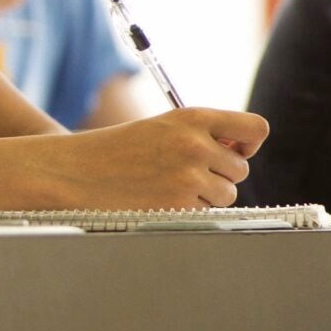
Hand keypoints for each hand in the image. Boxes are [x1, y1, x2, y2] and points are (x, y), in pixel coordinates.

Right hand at [43, 108, 270, 208]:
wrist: (73, 172)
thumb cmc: (119, 150)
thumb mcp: (163, 128)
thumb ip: (204, 135)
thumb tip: (244, 152)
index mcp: (194, 117)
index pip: (257, 128)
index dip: (249, 143)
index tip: (233, 150)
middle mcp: (196, 144)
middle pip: (241, 169)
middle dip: (219, 175)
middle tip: (184, 173)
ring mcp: (188, 176)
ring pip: (227, 194)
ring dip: (205, 196)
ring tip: (168, 186)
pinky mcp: (178, 205)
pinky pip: (206, 213)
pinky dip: (189, 211)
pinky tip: (160, 200)